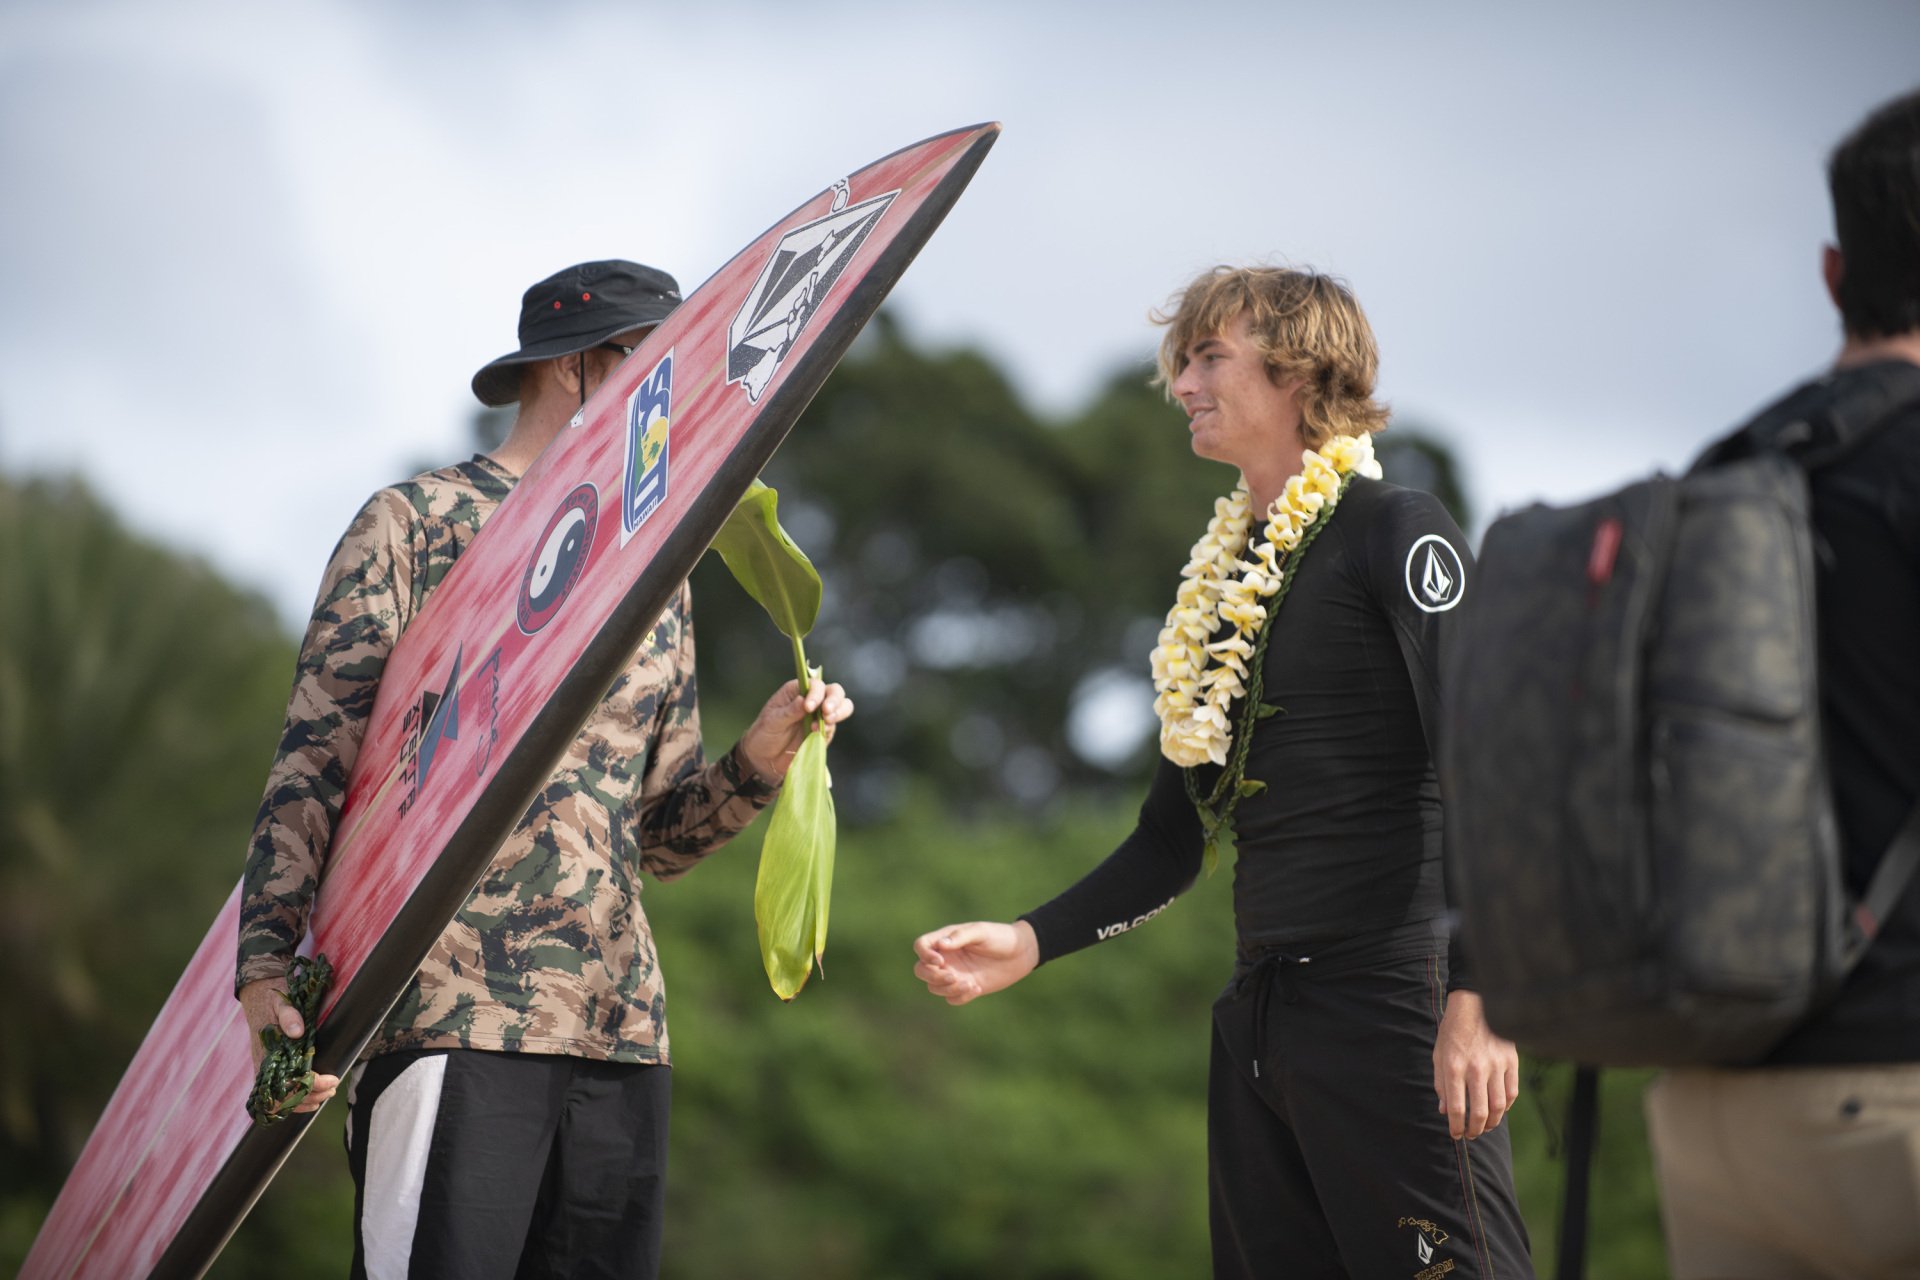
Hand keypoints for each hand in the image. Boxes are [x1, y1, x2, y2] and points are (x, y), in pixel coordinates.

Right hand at [237, 978, 339, 1114]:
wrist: (258, 997)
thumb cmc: (272, 1000)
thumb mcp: (281, 1001)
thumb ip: (289, 1014)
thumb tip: (298, 1032)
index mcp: (268, 1051)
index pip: (291, 1080)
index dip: (314, 1084)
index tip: (333, 1079)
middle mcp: (264, 1065)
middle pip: (287, 1095)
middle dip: (313, 1095)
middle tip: (333, 1088)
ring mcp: (265, 1069)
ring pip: (282, 1099)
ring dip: (306, 1101)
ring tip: (327, 1094)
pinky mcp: (267, 1070)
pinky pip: (277, 1095)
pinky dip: (293, 1102)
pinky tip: (310, 1102)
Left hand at [739, 677, 852, 782]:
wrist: (764, 757)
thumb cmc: (765, 733)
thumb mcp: (772, 721)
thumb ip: (789, 711)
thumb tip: (804, 700)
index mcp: (797, 691)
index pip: (815, 684)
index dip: (816, 693)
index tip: (808, 707)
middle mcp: (812, 701)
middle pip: (835, 691)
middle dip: (834, 700)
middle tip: (826, 712)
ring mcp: (819, 717)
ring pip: (843, 707)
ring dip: (839, 712)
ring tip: (827, 721)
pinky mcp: (823, 733)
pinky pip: (833, 728)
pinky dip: (829, 729)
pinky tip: (816, 734)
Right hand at [912, 921, 1039, 1005]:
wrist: (1022, 952)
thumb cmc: (1000, 937)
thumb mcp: (981, 932)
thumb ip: (960, 937)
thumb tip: (940, 946)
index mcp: (946, 939)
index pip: (921, 946)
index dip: (924, 955)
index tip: (940, 961)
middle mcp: (947, 957)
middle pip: (921, 970)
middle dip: (932, 976)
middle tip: (952, 976)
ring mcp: (955, 973)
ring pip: (934, 987)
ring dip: (948, 988)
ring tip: (970, 984)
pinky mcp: (966, 987)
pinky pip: (952, 998)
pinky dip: (960, 996)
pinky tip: (977, 988)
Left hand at [1432, 989, 1518, 1139]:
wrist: (1475, 1005)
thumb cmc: (1452, 1032)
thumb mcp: (1439, 1056)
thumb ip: (1441, 1084)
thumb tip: (1445, 1111)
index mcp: (1454, 1067)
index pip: (1456, 1108)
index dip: (1455, 1126)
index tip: (1455, 1134)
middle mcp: (1475, 1069)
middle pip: (1479, 1112)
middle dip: (1474, 1130)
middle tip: (1471, 1134)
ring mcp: (1496, 1065)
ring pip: (1498, 1107)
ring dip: (1492, 1123)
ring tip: (1485, 1127)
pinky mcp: (1511, 1061)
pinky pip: (1511, 1093)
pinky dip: (1505, 1107)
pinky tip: (1498, 1110)